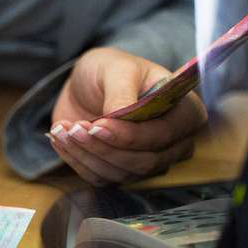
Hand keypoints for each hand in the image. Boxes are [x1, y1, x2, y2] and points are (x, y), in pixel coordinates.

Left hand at [48, 47, 207, 185]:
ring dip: (86, 154)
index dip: (129, 135)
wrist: (90, 84)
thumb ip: (122, 93)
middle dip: (104, 147)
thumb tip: (119, 117)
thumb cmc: (112, 70)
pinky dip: (77, 161)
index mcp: (186, 112)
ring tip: (64, 130)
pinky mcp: (122, 171)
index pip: (162, 135)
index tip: (98, 125)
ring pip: (120, 173)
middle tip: (74, 128)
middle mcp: (174, 143)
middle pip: (143, 161)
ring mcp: (149, 161)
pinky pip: (100, 178)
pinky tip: (61, 140)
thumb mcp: (118, 69)